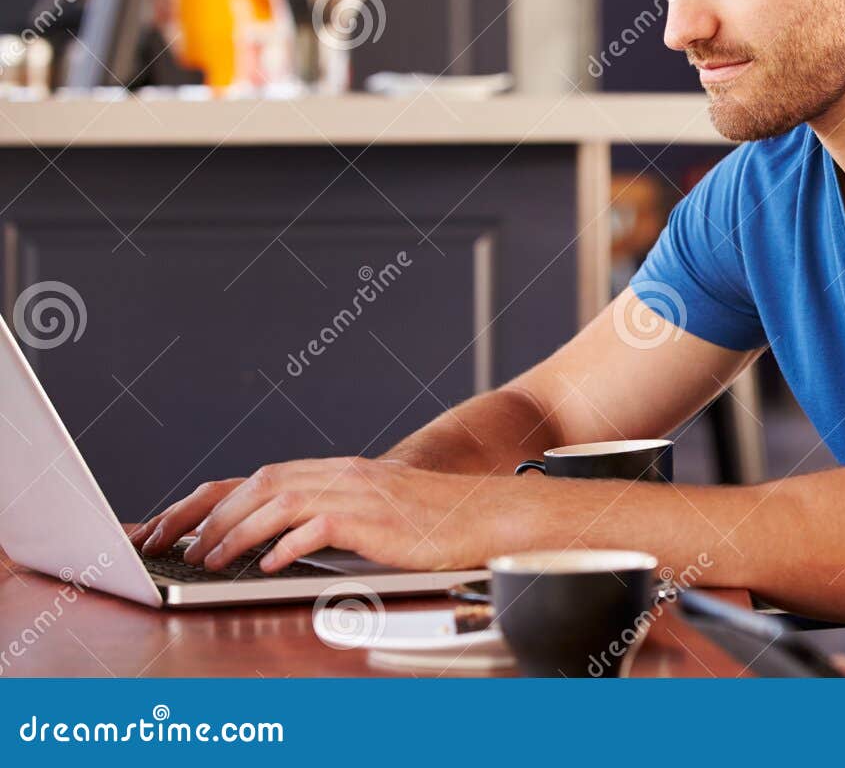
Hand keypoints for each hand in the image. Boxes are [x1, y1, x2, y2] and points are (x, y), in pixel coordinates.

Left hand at [140, 458, 528, 572]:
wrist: (486, 513)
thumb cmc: (433, 521)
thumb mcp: (371, 511)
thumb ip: (326, 517)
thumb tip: (274, 542)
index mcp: (335, 472)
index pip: (255, 477)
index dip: (206, 500)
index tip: (168, 524)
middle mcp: (340, 473)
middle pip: (256, 484)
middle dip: (206, 516)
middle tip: (174, 546)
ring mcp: (357, 491)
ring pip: (278, 500)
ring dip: (236, 532)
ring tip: (210, 560)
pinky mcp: (374, 516)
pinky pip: (318, 524)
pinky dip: (287, 542)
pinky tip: (271, 563)